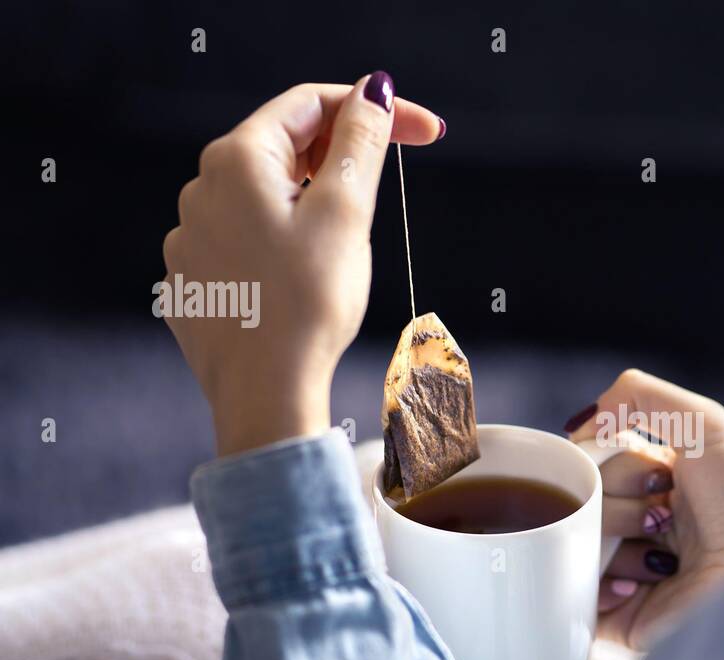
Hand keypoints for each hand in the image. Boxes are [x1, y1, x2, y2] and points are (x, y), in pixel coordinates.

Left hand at [160, 75, 443, 455]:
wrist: (265, 394)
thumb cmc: (307, 305)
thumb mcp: (346, 213)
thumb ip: (359, 143)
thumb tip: (373, 94)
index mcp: (237, 160)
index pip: (311, 105)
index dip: (372, 110)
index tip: (423, 132)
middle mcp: (202, 190)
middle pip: (284, 147)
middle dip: (342, 157)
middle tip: (390, 185)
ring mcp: (193, 238)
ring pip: (266, 198)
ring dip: (313, 204)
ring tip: (346, 248)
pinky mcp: (198, 281)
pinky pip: (248, 241)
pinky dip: (284, 243)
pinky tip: (307, 278)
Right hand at [567, 369, 723, 648]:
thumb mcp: (706, 425)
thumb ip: (639, 396)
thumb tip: (579, 422)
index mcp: (659, 481)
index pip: (599, 458)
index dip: (616, 460)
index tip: (658, 472)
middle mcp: (641, 524)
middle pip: (585, 497)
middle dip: (622, 501)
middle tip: (666, 516)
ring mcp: (628, 572)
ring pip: (576, 542)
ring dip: (617, 542)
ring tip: (664, 558)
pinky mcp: (619, 618)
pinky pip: (573, 595)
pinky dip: (597, 585)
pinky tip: (637, 586)